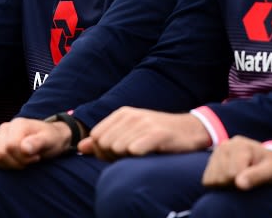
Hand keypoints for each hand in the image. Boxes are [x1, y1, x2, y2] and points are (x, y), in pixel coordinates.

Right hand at [0, 118, 71, 168]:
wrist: (49, 138)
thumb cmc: (50, 140)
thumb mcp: (49, 141)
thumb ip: (37, 143)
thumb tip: (24, 148)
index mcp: (17, 125)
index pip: (10, 146)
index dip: (23, 158)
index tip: (36, 158)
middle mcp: (5, 128)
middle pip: (0, 153)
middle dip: (16, 163)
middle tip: (30, 161)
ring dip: (8, 165)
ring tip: (22, 161)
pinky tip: (12, 162)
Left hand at [78, 107, 210, 160]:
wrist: (190, 131)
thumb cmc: (156, 135)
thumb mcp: (129, 134)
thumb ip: (104, 139)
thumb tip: (81, 147)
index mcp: (122, 114)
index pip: (96, 136)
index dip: (102, 151)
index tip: (117, 154)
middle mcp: (131, 116)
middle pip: (104, 144)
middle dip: (113, 156)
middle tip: (130, 156)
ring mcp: (144, 123)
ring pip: (117, 148)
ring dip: (126, 158)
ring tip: (140, 154)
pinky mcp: (157, 134)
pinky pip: (134, 150)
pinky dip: (137, 156)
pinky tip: (148, 154)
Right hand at [202, 136, 271, 189]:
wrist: (266, 160)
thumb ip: (257, 176)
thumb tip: (240, 184)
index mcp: (241, 145)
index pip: (233, 174)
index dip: (243, 183)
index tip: (253, 178)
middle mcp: (225, 145)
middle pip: (221, 177)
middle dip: (233, 184)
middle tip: (246, 179)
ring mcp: (216, 152)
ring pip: (212, 179)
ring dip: (225, 185)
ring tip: (238, 178)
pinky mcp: (211, 161)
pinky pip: (207, 180)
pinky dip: (217, 184)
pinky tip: (229, 179)